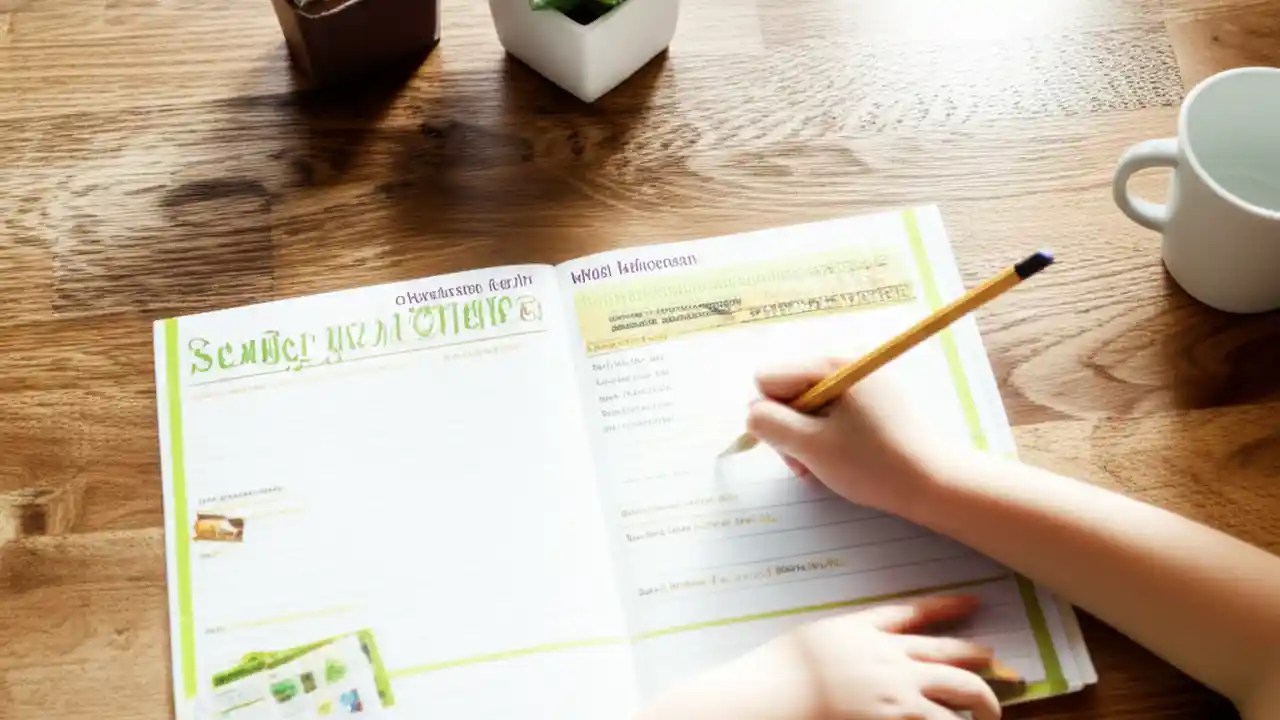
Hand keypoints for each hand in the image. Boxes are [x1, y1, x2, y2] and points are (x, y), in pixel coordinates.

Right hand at [639, 596, 1000, 719]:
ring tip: (987, 718)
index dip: (949, 607)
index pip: (916, 614)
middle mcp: (891, 659)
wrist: (764, 700)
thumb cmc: (774, 675)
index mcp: (864, 632)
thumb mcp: (810, 641)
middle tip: (997, 674)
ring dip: (981, 707)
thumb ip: (842, 641)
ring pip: (963, 694)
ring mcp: (899, 694)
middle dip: (981, 666)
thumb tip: (856, 645)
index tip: (975, 602)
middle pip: (954, 657)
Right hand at [746, 357, 960, 518]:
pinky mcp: (875, 400)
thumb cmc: (873, 465)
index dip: (771, 415)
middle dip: (789, 428)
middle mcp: (846, 364)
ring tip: (825, 466)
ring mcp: (863, 381)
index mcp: (831, 366)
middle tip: (808, 463)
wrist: (935, 483)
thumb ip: (770, 424)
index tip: (794, 444)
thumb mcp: (810, 446)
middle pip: (788, 390)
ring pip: (808, 405)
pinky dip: (828, 436)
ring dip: (807, 438)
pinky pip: (832, 412)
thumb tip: (752, 413)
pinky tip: (843, 459)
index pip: (768, 378)